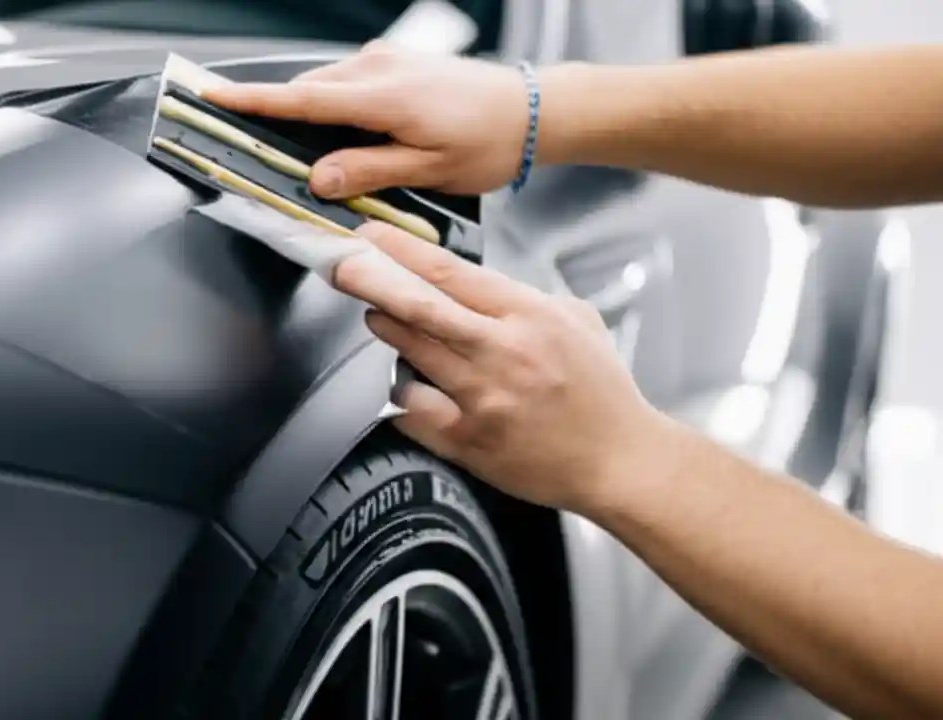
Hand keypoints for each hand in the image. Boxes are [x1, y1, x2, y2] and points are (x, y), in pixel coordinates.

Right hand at [203, 42, 531, 197]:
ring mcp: (386, 61)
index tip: (211, 97)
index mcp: (381, 96)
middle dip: (272, 116)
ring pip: (324, 88)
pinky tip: (339, 137)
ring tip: (297, 153)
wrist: (531, 111)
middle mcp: (377, 69)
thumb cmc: (487, 142)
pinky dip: (330, 108)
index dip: (251, 101)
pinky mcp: (396, 64)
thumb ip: (367, 172)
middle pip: (305, 93)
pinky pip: (346, 84)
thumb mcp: (428, 170)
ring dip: (305, 116)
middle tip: (249, 145)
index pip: (300, 100)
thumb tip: (317, 179)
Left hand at [338, 222, 679, 512]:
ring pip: (410, 353)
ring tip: (377, 316)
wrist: (620, 460)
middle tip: (338, 265)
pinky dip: (403, 390)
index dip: (401, 250)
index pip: (450, 272)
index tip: (370, 236)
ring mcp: (482, 399)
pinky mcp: (468, 441)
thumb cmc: (600, 393)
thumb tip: (471, 283)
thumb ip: (522, 298)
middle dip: (371, 281)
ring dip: (385, 329)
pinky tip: (412, 383)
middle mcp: (502, 353)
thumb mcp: (575, 321)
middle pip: (419, 307)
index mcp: (529, 317)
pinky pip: (412, 407)